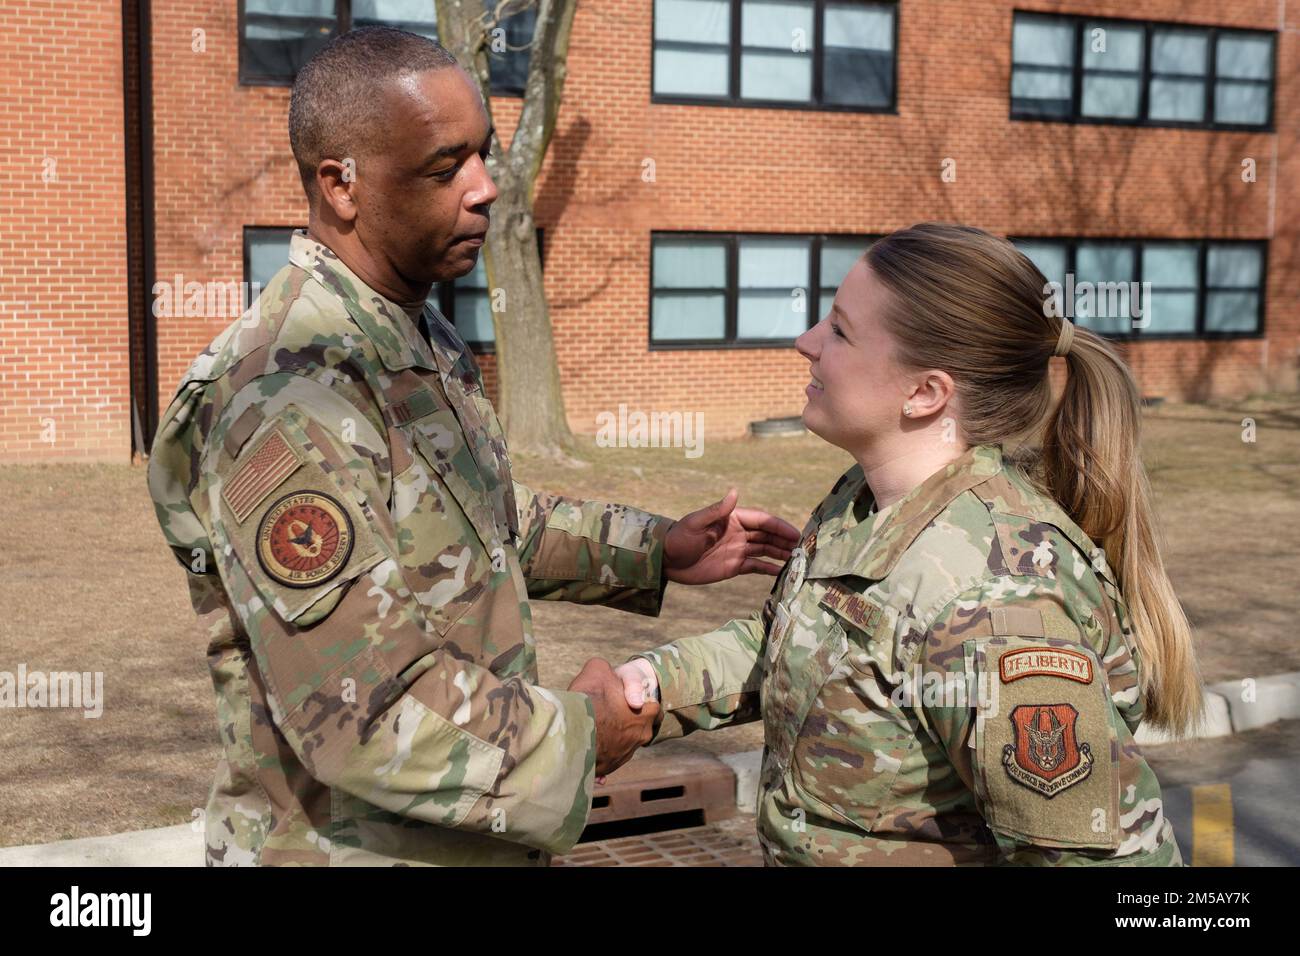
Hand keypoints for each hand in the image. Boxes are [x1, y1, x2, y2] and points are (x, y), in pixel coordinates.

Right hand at [568, 658, 658, 778]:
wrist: (570, 732)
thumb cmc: (588, 698)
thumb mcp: (598, 669)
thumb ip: (607, 670)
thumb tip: (607, 675)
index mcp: (645, 712)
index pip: (652, 707)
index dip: (639, 700)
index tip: (623, 698)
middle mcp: (640, 736)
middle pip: (637, 727)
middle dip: (625, 722)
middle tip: (608, 715)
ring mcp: (625, 754)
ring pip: (621, 744)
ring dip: (611, 739)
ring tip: (594, 731)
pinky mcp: (609, 767)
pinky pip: (607, 760)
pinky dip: (600, 754)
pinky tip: (588, 748)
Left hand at [663, 489, 800, 584]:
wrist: (667, 561)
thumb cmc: (679, 538)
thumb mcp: (696, 523)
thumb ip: (717, 510)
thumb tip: (735, 491)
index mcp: (732, 519)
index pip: (761, 521)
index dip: (779, 526)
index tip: (795, 533)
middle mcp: (739, 533)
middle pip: (767, 536)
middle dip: (785, 540)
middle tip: (803, 549)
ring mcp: (738, 550)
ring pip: (765, 550)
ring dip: (781, 553)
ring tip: (798, 560)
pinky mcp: (734, 566)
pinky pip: (756, 566)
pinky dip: (769, 569)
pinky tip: (782, 573)